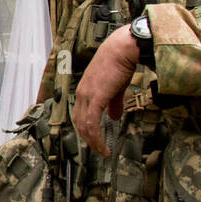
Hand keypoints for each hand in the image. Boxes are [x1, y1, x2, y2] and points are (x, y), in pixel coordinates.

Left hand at [72, 25, 137, 155]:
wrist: (122, 49)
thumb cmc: (120, 64)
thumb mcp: (116, 87)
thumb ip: (113, 103)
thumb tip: (114, 118)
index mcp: (84, 90)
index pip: (79, 115)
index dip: (85, 129)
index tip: (94, 140)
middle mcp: (82, 94)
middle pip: (79, 123)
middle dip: (87, 139)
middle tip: (97, 150)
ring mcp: (87, 96)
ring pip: (84, 126)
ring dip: (93, 142)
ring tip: (102, 151)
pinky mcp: (95, 98)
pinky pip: (92, 123)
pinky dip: (96, 138)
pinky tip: (103, 146)